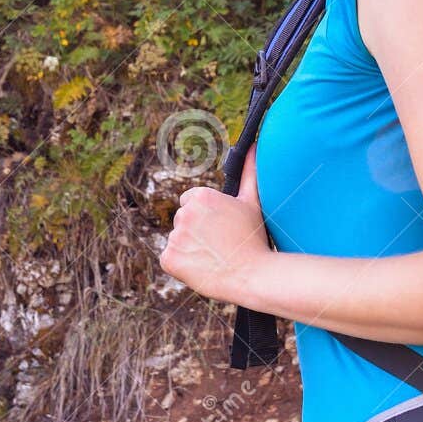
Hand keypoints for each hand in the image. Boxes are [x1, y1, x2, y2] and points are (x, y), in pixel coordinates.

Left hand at [158, 144, 269, 304]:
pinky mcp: (168, 259)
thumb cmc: (254, 238)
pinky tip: (202, 267)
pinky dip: (181, 266)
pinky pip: (170, 260)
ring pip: (177, 240)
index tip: (220, 229)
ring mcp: (174, 237)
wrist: (253, 275)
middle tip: (219, 244)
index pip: (191, 202)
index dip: (206, 217)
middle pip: (183, 220)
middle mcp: (184, 213)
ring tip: (213, 257)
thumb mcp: (252, 202)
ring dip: (189, 248)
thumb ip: (249, 172)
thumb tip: (253, 146)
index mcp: (201, 196)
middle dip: (196, 231)